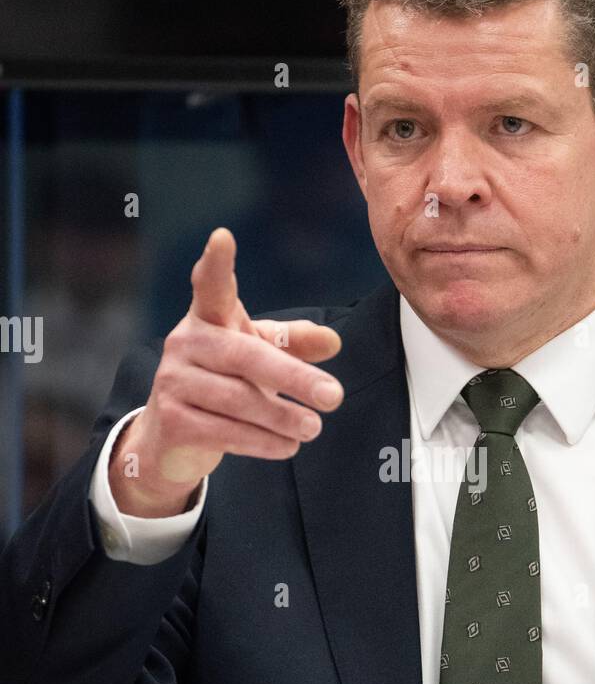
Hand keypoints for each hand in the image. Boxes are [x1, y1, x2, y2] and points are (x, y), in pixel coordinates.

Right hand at [109, 227, 343, 516]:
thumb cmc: (223, 384)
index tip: (222, 238)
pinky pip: (225, 432)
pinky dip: (262, 442)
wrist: (171, 438)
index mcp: (208, 319)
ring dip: (282, 416)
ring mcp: (173, 382)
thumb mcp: (258, 357)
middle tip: (334, 396)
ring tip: (313, 427)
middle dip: (293, 378)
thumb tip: (333, 342)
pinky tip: (287, 446)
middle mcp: (185, 343)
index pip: (210, 287)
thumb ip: (293, 345)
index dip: (216, 264)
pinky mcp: (171, 421)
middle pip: (245, 357)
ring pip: (238, 401)